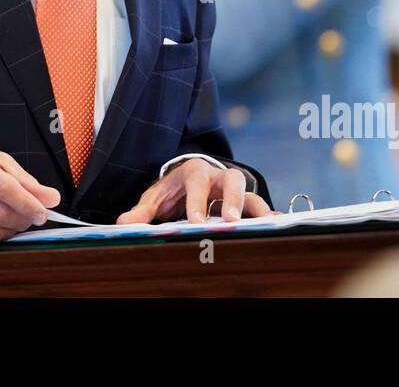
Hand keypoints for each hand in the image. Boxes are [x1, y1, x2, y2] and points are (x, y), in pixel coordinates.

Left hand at [115, 159, 272, 224]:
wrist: (188, 181)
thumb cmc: (173, 190)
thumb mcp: (156, 197)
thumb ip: (142, 211)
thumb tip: (123, 222)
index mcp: (195, 172)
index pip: (197, 183)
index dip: (197, 202)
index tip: (196, 222)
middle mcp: (218, 177)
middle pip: (232, 179)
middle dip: (232, 199)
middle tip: (230, 220)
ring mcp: (234, 190)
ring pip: (250, 193)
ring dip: (256, 209)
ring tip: (262, 225)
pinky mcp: (244, 203)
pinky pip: (259, 208)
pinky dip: (268, 216)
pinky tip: (275, 227)